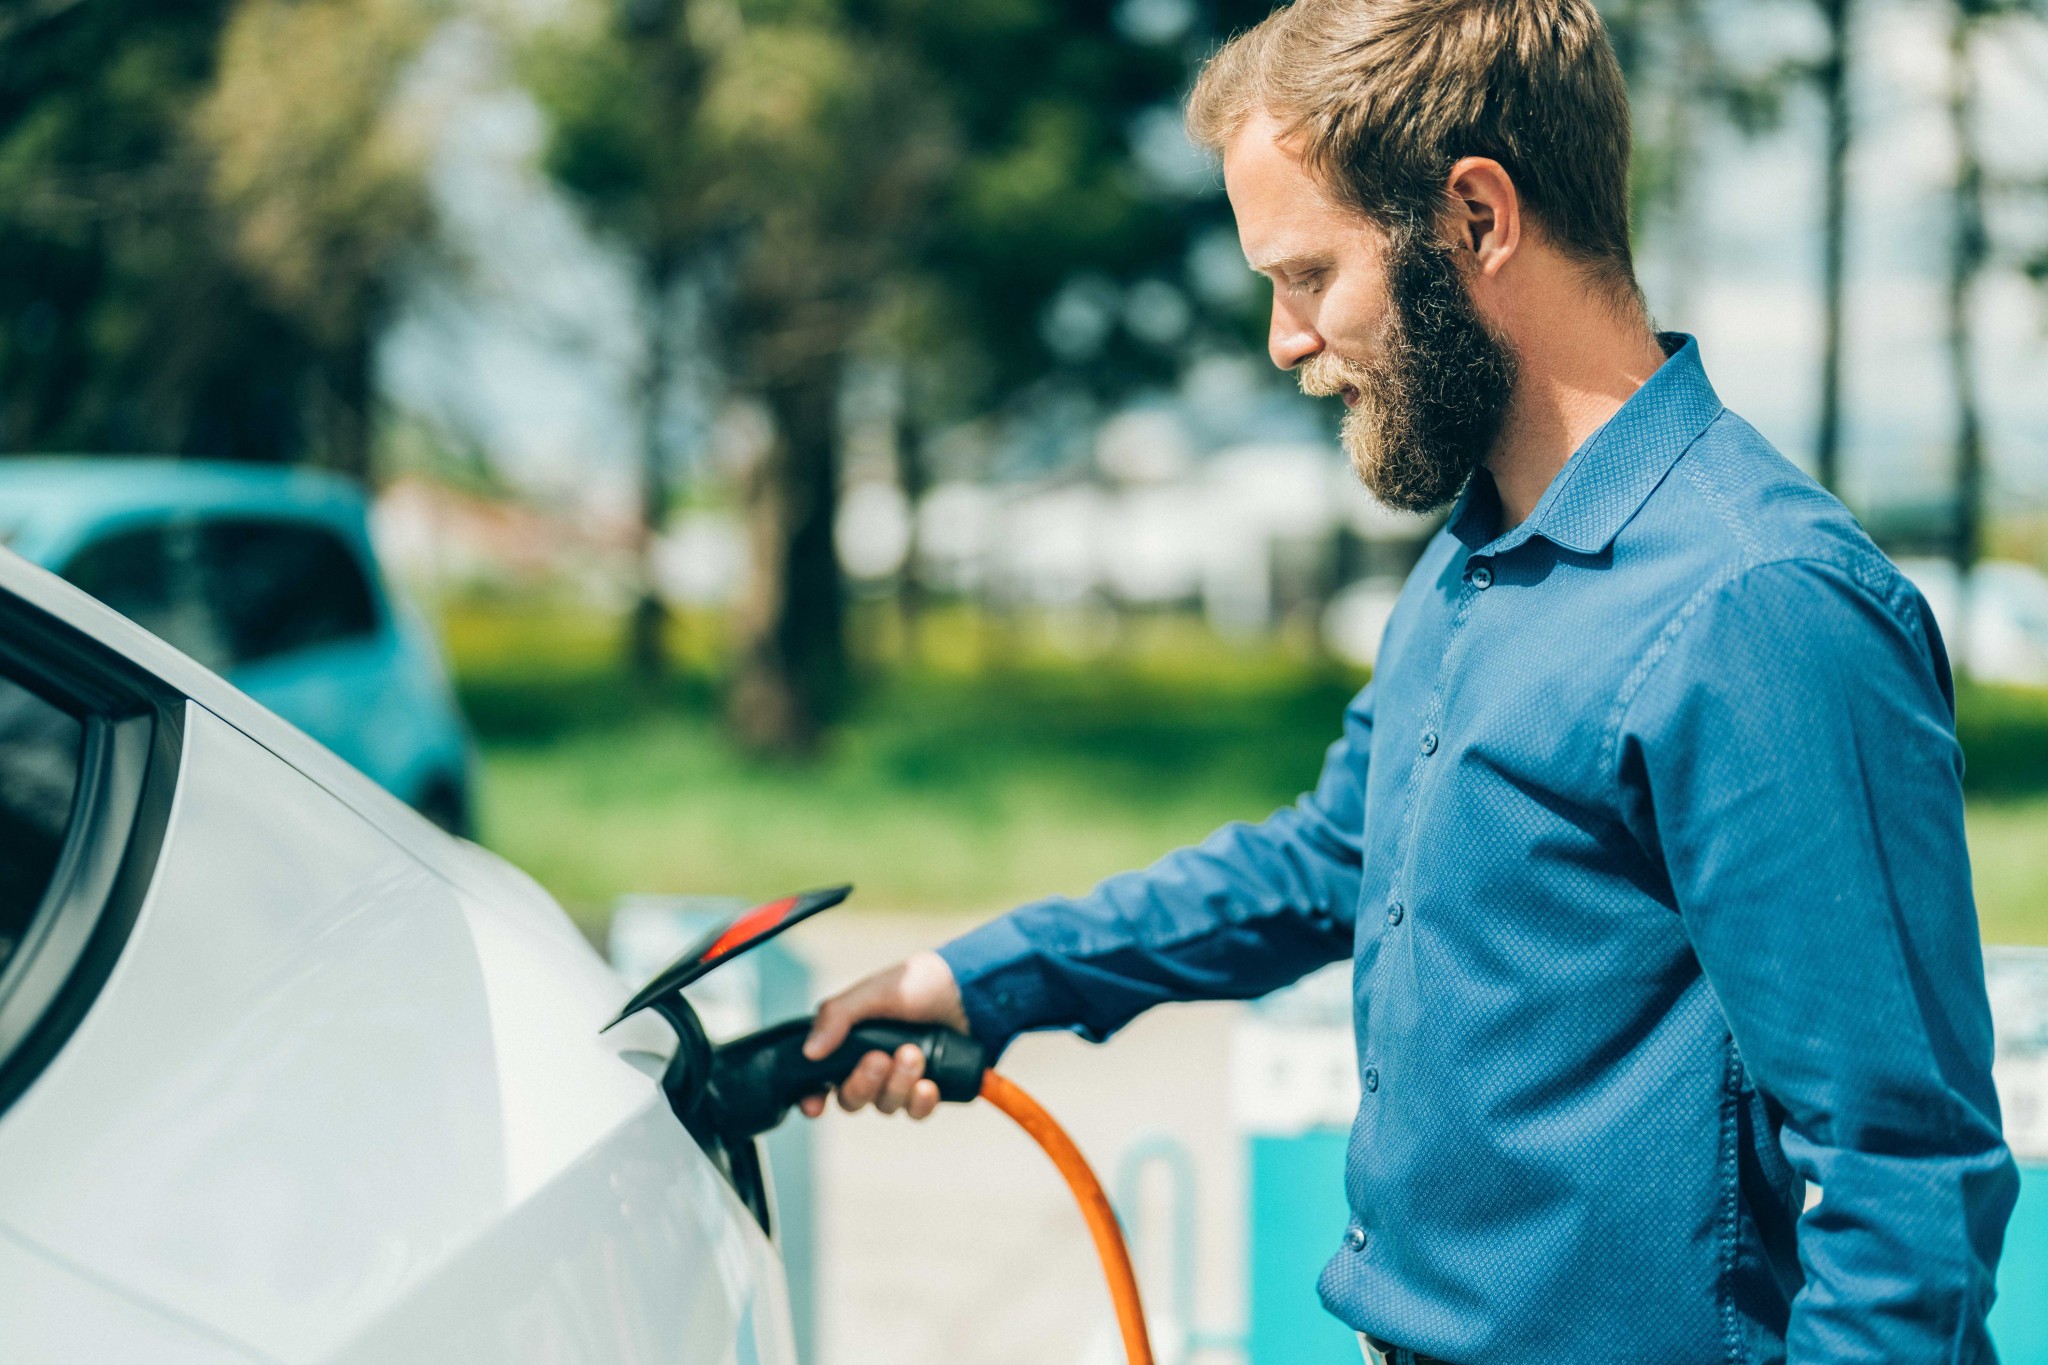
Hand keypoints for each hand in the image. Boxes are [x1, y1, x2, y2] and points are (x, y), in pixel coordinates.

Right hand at [798, 950, 967, 1120]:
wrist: (965, 989)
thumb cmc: (914, 985)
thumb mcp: (872, 992)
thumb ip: (837, 1016)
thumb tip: (810, 1051)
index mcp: (847, 1046)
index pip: (819, 1082)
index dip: (812, 1098)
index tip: (815, 1104)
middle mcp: (870, 1069)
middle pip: (852, 1099)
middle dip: (864, 1082)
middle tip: (880, 1058)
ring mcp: (899, 1082)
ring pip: (886, 1105)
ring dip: (898, 1084)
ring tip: (914, 1054)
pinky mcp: (927, 1089)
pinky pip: (916, 1112)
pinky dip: (921, 1102)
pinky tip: (929, 1086)